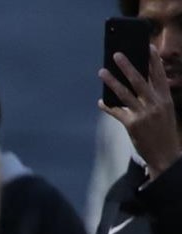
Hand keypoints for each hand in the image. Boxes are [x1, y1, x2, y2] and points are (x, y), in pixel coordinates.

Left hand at [101, 46, 181, 179]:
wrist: (165, 154)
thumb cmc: (163, 131)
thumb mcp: (165, 111)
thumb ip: (155, 97)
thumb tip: (137, 83)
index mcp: (166, 99)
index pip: (160, 75)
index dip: (153, 61)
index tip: (147, 47)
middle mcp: (156, 104)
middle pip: (140, 80)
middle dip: (128, 66)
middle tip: (117, 54)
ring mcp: (144, 114)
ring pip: (124, 93)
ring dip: (112, 81)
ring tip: (101, 71)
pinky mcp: (132, 124)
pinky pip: (116, 112)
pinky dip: (107, 106)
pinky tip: (100, 102)